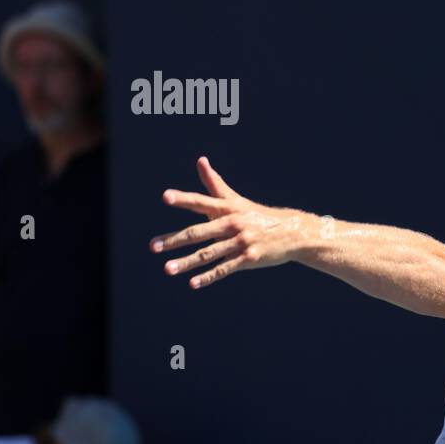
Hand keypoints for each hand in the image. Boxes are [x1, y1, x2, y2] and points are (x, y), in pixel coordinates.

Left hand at [150, 157, 307, 288]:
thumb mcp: (235, 199)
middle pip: (199, 232)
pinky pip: (225, 268)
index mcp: (228, 208)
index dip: (184, 199)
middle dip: (175, 239)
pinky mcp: (249, 258)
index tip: (166, 197)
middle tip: (153, 246)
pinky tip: (193, 283)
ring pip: (209, 253)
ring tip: (167, 269)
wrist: (292, 232)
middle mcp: (233, 223)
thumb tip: (200, 160)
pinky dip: (209, 276)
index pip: (202, 201)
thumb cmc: (257, 216)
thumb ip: (214, 182)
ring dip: (187, 262)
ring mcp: (241, 242)